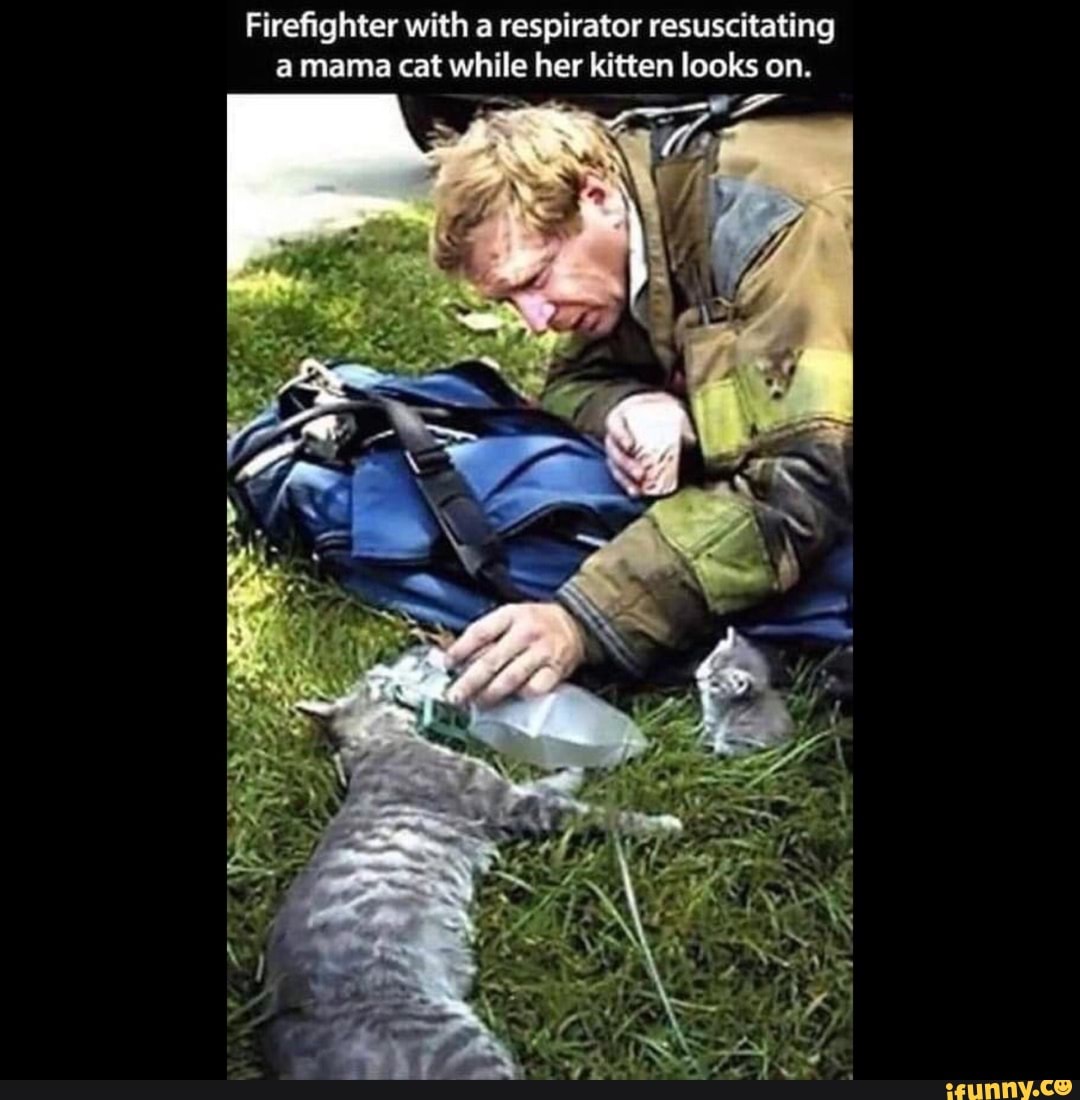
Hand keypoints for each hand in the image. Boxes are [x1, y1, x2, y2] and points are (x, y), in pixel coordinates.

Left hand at [443, 602, 585, 706]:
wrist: (576, 624)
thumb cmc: (535, 623)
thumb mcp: (509, 618)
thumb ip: (482, 636)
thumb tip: (448, 657)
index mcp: (511, 615)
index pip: (480, 632)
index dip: (459, 650)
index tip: (445, 665)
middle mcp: (526, 632)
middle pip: (492, 660)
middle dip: (470, 681)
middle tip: (454, 696)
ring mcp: (543, 651)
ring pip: (511, 677)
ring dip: (490, 694)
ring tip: (475, 704)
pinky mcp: (556, 669)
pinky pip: (535, 688)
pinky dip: (520, 696)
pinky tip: (510, 701)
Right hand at [604, 392, 695, 496]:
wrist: (657, 416)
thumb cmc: (663, 413)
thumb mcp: (671, 414)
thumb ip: (679, 426)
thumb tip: (692, 441)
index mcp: (621, 418)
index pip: (615, 425)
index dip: (620, 436)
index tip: (631, 446)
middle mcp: (614, 436)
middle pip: (614, 451)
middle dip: (626, 465)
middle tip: (640, 474)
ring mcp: (616, 451)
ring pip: (615, 467)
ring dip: (625, 480)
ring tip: (637, 490)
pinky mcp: (621, 465)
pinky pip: (621, 476)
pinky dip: (628, 486)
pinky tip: (637, 494)